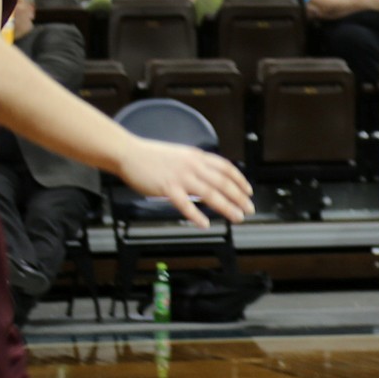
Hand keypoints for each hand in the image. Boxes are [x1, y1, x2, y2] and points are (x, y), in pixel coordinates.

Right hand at [115, 138, 253, 227]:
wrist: (129, 153)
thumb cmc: (152, 156)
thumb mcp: (182, 155)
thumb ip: (197, 165)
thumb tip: (211, 176)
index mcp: (197, 157)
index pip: (226, 168)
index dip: (240, 180)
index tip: (248, 191)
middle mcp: (193, 166)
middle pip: (223, 182)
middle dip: (239, 197)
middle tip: (249, 208)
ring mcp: (181, 177)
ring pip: (210, 193)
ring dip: (226, 207)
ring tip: (236, 217)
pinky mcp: (167, 187)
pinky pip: (184, 204)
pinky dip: (196, 215)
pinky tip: (204, 224)